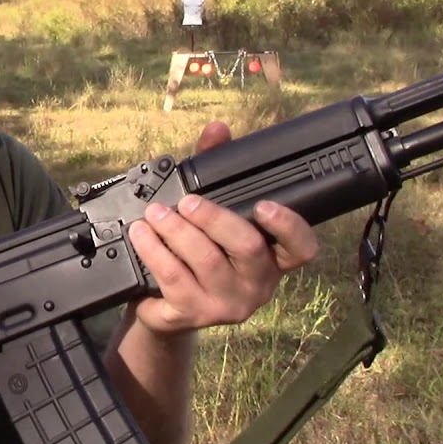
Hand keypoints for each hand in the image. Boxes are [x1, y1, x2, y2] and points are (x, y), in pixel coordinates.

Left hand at [126, 122, 318, 334]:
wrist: (164, 306)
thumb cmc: (195, 254)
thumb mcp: (210, 214)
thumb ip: (216, 173)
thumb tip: (218, 129)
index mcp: (271, 258)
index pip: (301, 248)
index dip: (289, 226)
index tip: (265, 204)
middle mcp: (257, 284)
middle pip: (247, 247)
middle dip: (214, 218)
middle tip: (187, 202)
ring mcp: (227, 303)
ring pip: (206, 261)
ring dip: (176, 232)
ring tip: (154, 213)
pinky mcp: (195, 314)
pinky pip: (175, 278)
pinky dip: (155, 252)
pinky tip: (141, 236)